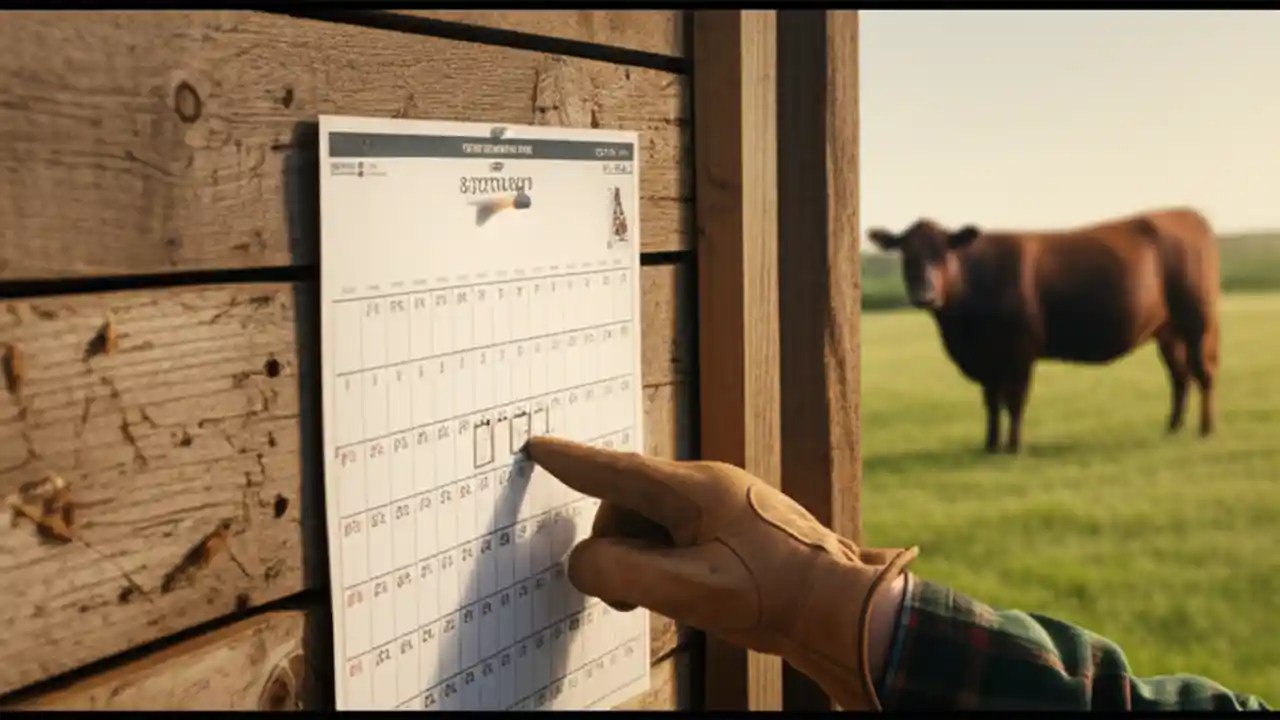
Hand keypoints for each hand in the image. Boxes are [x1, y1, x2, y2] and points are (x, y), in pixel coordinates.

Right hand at [524, 436, 916, 709]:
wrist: (839, 610)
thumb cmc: (772, 596)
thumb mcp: (689, 591)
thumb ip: (623, 573)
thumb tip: (584, 562)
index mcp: (695, 489)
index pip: (617, 470)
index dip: (572, 461)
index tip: (538, 447)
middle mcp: (709, 486)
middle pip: (630, 506)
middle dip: (616, 548)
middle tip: (627, 598)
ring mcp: (725, 504)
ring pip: (654, 524)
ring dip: (643, 560)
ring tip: (667, 600)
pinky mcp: (737, 526)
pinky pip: (680, 535)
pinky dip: (667, 562)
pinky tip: (689, 591)